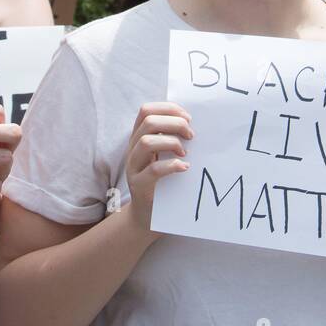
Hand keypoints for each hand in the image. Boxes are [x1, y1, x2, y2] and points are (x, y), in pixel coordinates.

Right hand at [124, 102, 191, 231]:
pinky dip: (171, 165)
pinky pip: (153, 170)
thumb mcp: (163, 156)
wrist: (147, 216)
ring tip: (185, 152)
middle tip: (191, 135)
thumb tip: (193, 124)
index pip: (146, 111)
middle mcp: (133, 149)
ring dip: (171, 142)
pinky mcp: (139, 186)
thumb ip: (171, 139)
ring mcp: (134, 167)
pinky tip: (184, 167)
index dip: (169, 109)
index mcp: (138, 138)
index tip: (188, 118)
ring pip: (146, 142)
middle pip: (148, 121)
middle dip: (174, 123)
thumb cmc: (162, 182)